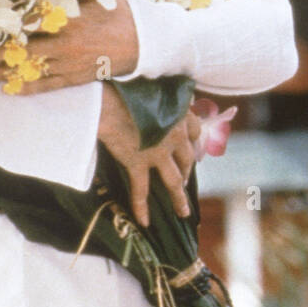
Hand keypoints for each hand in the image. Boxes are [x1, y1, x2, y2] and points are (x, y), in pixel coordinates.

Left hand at [0, 0, 138, 93]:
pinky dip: (30, 87)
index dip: (5, 27)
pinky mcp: (76, 77)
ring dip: (5, 75)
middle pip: (23, 51)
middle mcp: (65, 45)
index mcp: (69, 21)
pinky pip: (49, 85)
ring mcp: (70, 64)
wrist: (144, 42)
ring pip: (31, 71)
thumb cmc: (121, 13)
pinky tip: (13, 90)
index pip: (29, 25)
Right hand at [97, 83, 200, 227]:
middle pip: (188, 158)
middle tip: (186, 179)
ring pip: (174, 180)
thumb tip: (177, 92)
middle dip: (187, 170)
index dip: (195, 141)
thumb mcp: (157, 85)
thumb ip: (168, 94)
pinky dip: (141, 206)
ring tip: (183, 211)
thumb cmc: (130, 86)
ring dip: (179, 197)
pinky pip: (142, 189)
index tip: (193, 147)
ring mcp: (158, 152)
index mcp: (180, 114)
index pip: (196, 130)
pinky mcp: (138, 162)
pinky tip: (144, 221)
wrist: (111, 99)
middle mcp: (175, 135)